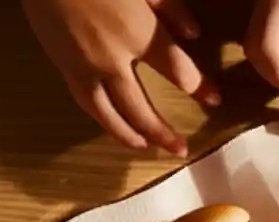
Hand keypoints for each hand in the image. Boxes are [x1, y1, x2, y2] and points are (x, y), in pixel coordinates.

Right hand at [21, 0, 220, 154]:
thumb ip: (171, 7)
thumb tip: (195, 34)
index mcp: (136, 33)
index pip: (177, 70)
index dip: (200, 87)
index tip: (215, 99)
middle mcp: (112, 59)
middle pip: (140, 108)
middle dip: (162, 132)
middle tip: (181, 150)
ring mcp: (84, 67)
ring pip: (109, 114)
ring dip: (129, 135)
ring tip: (145, 148)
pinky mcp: (62, 66)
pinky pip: (85, 101)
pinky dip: (102, 119)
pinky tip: (111, 125)